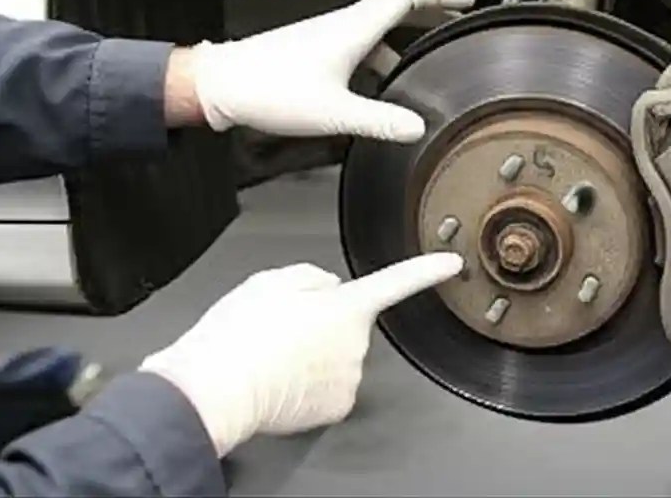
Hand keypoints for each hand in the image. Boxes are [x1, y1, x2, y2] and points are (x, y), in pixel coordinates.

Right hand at [139, 254, 462, 456]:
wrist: (218, 388)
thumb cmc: (239, 335)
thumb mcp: (272, 282)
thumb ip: (312, 278)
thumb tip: (327, 290)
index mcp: (345, 305)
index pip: (395, 281)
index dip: (426, 270)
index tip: (452, 264)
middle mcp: (356, 342)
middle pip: (348, 326)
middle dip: (324, 326)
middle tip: (283, 332)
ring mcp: (349, 377)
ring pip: (337, 358)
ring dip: (313, 356)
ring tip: (276, 357)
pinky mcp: (337, 406)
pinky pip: (329, 388)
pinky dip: (309, 385)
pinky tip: (284, 380)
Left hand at [166, 0, 475, 140]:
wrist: (221, 86)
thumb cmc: (268, 90)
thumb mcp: (334, 114)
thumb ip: (380, 122)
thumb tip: (417, 128)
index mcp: (353, 29)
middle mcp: (342, 27)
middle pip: (397, 8)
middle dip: (431, 13)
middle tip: (456, 22)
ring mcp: (328, 38)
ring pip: (377, 30)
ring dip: (405, 40)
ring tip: (425, 60)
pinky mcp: (315, 53)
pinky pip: (359, 48)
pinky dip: (380, 60)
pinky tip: (380, 89)